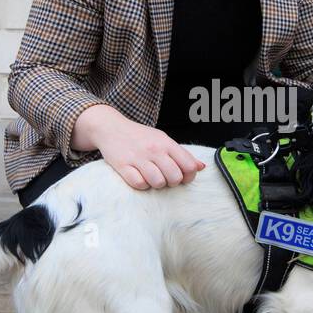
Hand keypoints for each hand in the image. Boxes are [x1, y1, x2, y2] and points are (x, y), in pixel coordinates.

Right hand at [74, 105, 205, 190]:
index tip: (182, 176)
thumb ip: (182, 154)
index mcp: (166, 143)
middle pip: (174, 177)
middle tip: (164, 177)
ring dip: (156, 184)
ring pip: (158, 182)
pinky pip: (139, 184)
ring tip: (151, 177)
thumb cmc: (140, 136)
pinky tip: (139, 176)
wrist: (111, 128)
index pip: (188, 166)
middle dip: (172, 182)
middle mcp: (154, 150)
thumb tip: (201, 167)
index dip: (188, 176)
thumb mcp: (163, 140)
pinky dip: (141, 184)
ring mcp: (138, 158)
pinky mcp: (123, 165)